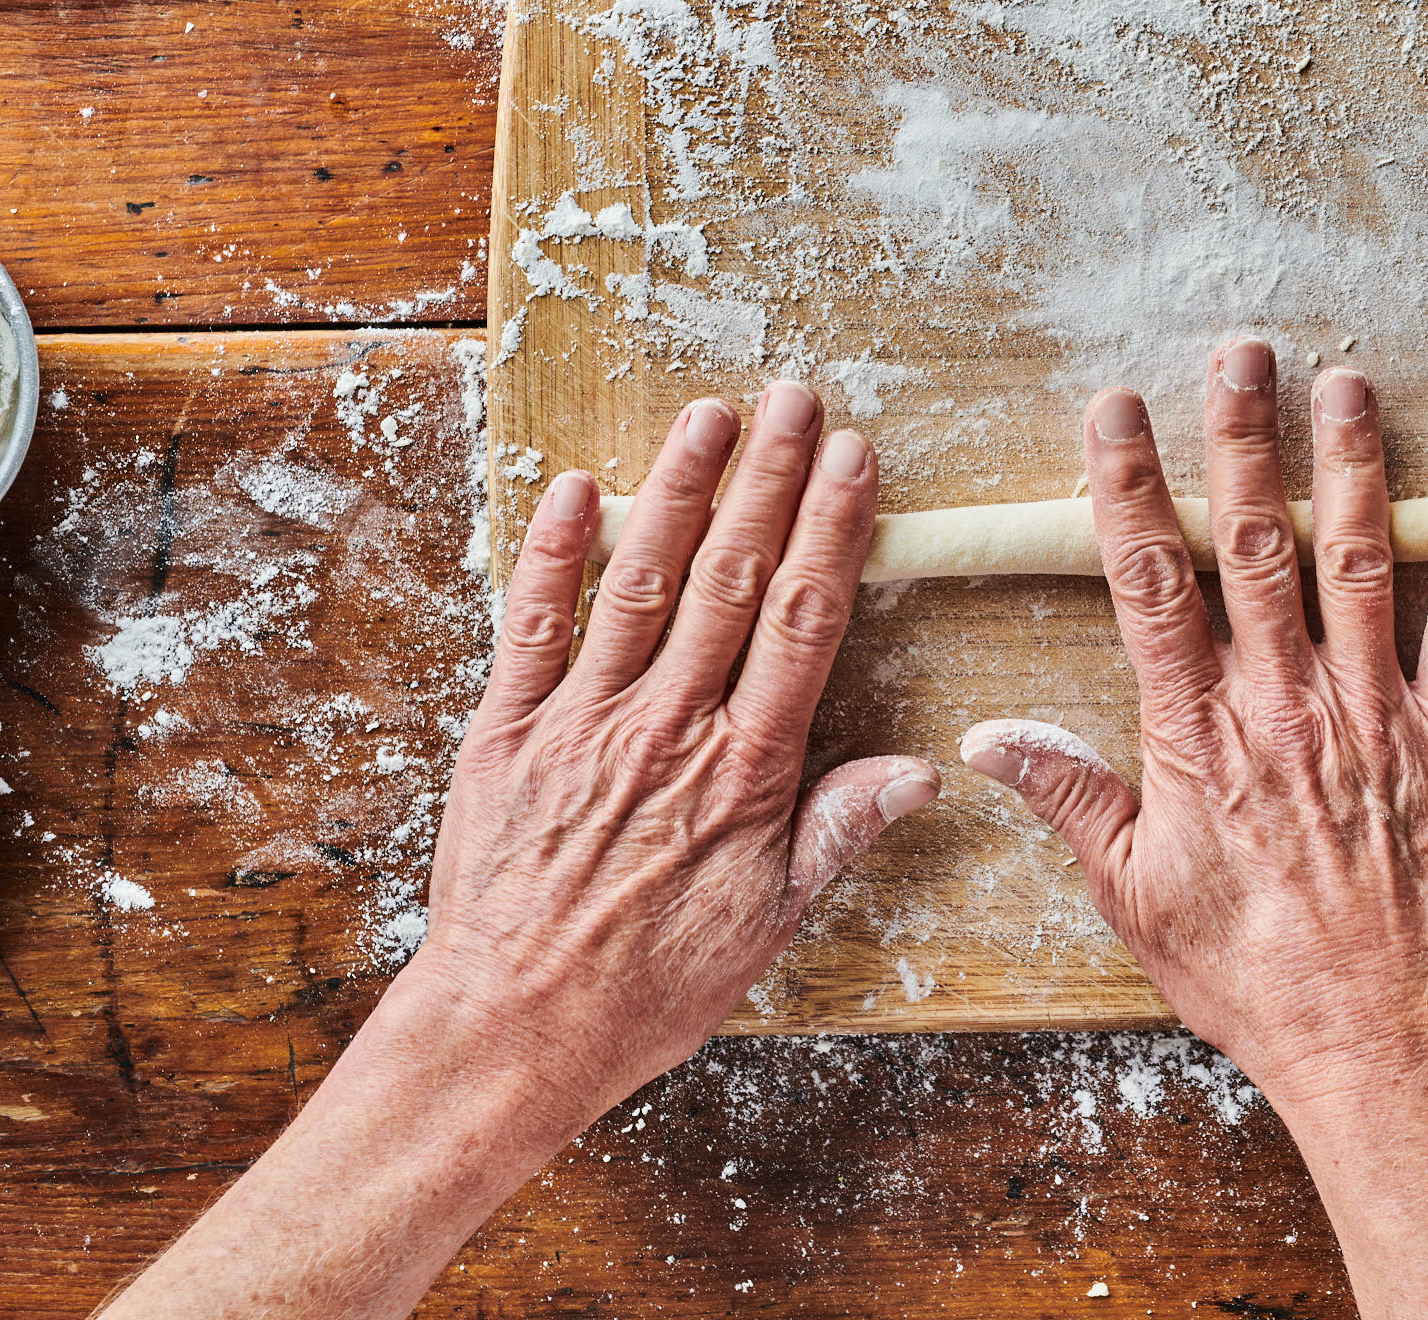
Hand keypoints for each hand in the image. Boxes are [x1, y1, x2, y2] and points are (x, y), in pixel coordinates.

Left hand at [404, 383, 938, 1113]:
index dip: (830, 530)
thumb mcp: (769, 924)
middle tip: (794, 399)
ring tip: (709, 414)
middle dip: (768, 479)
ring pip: (641, 582)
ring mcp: (582, 722)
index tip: (852, 459)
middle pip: (732, 578)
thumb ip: (837, 832)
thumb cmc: (648, 986)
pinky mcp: (507, 733)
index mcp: (742, 769)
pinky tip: (575, 489)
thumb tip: (920, 771)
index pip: (802, 621)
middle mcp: (667, 728)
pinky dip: (553, 554)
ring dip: (679, 490)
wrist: (513, 1029)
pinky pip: (531, 626)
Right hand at [961, 342, 1427, 1318]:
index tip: (1116, 406)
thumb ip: (1069, 797)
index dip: (1132, 486)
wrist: (1372, 1032)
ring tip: (1346, 382)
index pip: (1153, 582)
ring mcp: (1375, 716)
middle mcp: (1286, 704)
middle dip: (1245, 438)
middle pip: (1259, 544)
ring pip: (1360, 564)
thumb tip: (989, 733)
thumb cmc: (1247, 971)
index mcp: (1198, 732)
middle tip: (1243, 350)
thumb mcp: (1132, 892)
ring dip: (1353, 466)